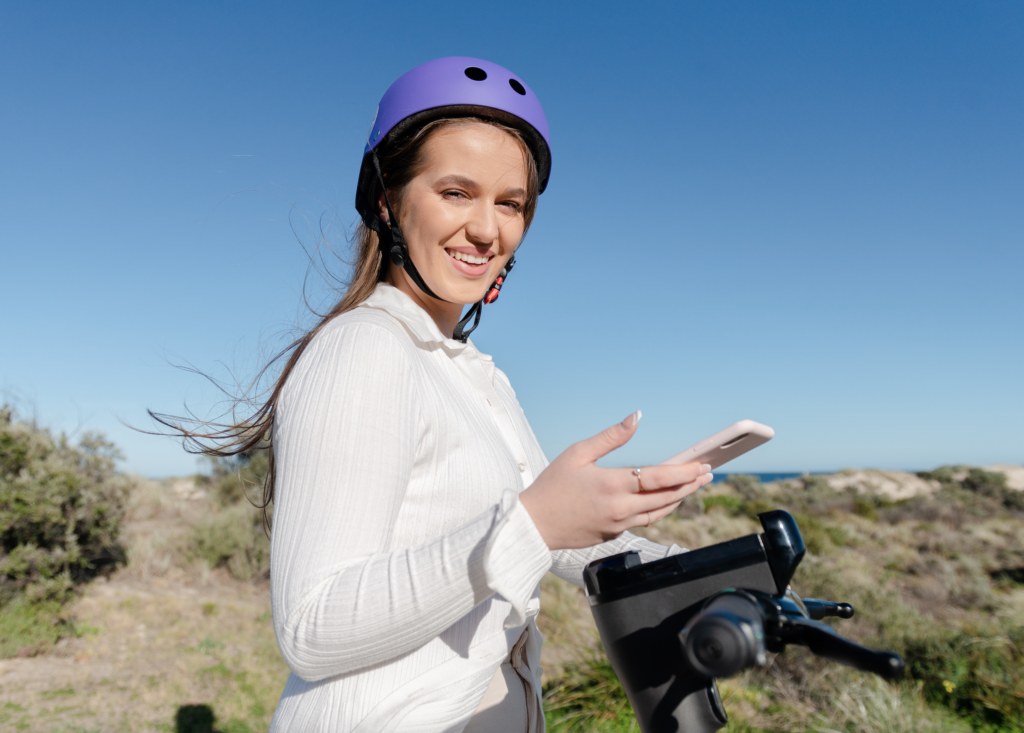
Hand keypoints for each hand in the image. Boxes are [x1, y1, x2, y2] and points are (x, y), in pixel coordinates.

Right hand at [519, 412, 712, 549]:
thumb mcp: (577, 454)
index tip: (701, 465)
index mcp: (612, 485)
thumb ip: (610, 437)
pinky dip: (659, 509)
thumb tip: (635, 418)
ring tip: (693, 486)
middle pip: (667, 497)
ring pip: (659, 512)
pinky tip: (665, 500)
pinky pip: (644, 520)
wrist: (534, 525)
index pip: (658, 478)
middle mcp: (620, 508)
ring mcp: (618, 524)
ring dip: (679, 499)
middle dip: (690, 485)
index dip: (684, 471)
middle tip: (707, 474)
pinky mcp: (613, 534)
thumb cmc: (552, 486)